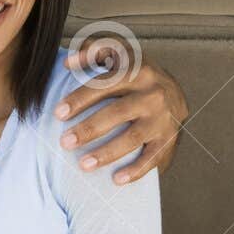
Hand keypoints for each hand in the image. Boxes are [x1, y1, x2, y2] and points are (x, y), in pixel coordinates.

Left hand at [57, 38, 187, 183]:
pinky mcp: (168, 139)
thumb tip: (66, 62)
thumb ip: (93, 53)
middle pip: (118, 112)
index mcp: (138, 71)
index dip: (81, 98)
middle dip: (90, 128)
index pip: (105, 84)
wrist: (175, 94)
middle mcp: (152, 94)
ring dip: (108, 152)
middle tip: (65, 142)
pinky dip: (136, 171)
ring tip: (83, 165)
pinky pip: (152, 158)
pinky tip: (116, 180)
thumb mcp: (119, 56)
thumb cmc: (136, 75)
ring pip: (133, 137)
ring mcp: (162, 118)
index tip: (58, 113)